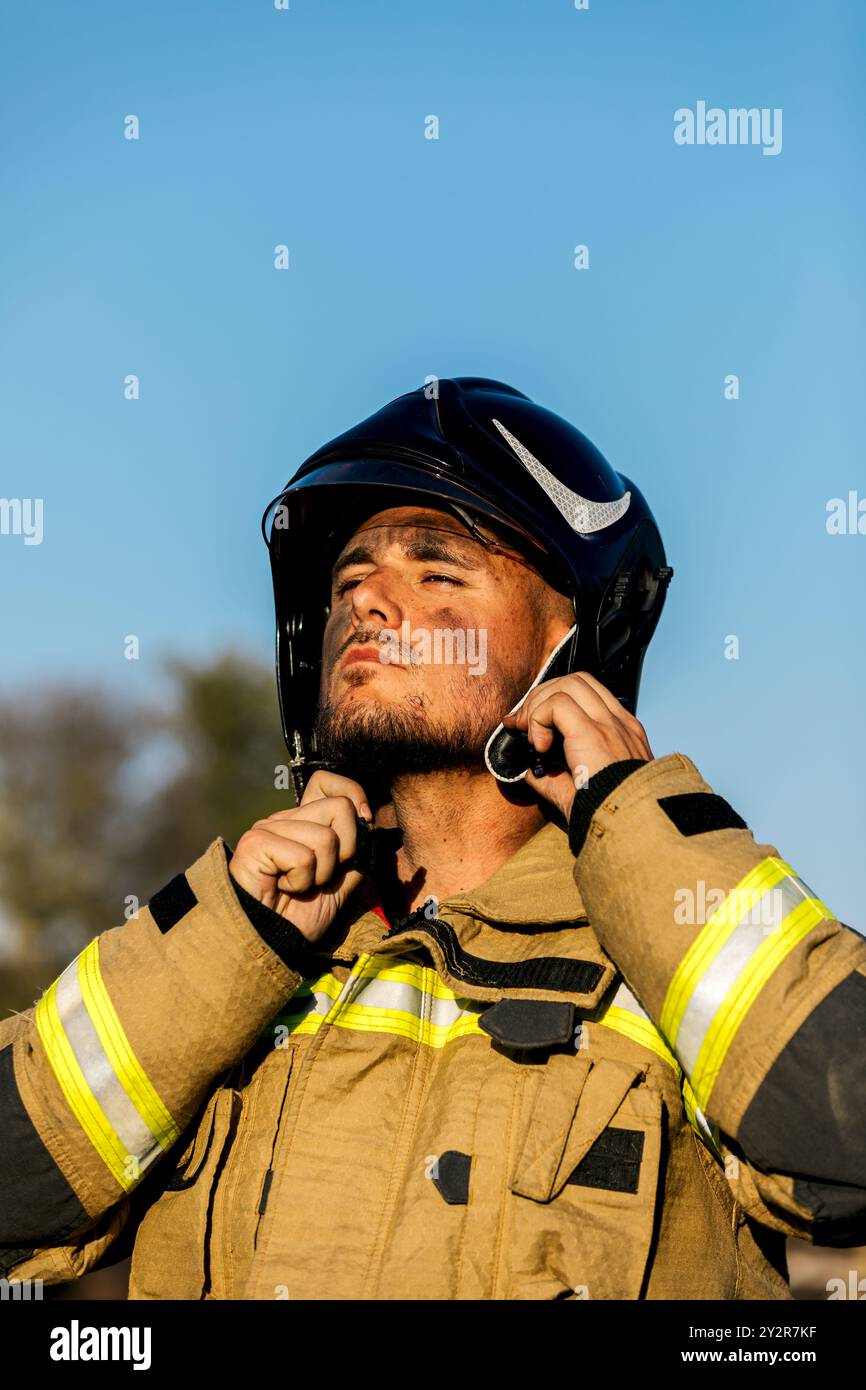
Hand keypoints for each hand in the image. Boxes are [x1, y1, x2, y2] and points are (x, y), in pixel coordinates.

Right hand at [229, 771, 372, 943]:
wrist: (272, 942)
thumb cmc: (299, 916)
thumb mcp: (340, 884)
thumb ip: (355, 856)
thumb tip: (372, 831)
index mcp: (303, 821)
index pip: (327, 781)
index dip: (353, 795)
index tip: (362, 823)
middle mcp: (285, 819)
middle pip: (339, 808)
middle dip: (344, 852)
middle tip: (320, 877)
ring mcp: (268, 827)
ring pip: (326, 837)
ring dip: (321, 874)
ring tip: (298, 886)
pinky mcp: (256, 843)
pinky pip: (303, 857)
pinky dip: (301, 881)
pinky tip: (282, 888)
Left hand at [501, 671, 652, 820]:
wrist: (632, 830)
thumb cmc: (611, 818)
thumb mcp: (582, 794)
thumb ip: (557, 780)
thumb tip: (531, 772)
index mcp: (624, 735)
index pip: (589, 694)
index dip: (553, 700)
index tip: (530, 726)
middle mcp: (620, 724)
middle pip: (576, 680)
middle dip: (542, 697)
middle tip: (522, 726)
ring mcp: (610, 725)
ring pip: (567, 684)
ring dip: (538, 705)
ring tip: (530, 737)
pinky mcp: (594, 733)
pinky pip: (557, 704)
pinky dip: (539, 719)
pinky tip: (539, 747)